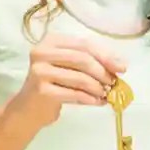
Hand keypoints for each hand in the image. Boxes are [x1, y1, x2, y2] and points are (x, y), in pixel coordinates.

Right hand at [10, 33, 126, 128]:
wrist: (27, 109)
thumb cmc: (52, 84)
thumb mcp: (68, 66)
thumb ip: (90, 61)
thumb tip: (120, 65)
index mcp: (50, 40)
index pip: (84, 44)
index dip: (106, 55)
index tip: (122, 67)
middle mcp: (42, 52)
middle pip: (82, 59)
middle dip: (103, 72)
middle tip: (114, 83)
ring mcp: (39, 71)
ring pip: (80, 77)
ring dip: (98, 87)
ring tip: (106, 94)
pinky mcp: (41, 91)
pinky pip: (74, 94)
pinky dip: (90, 99)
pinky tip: (98, 102)